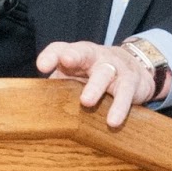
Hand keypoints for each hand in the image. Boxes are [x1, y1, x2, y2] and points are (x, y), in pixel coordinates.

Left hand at [36, 40, 165, 129]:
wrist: (136, 70)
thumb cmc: (95, 76)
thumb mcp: (76, 78)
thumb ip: (58, 87)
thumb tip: (35, 110)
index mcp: (77, 56)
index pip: (61, 49)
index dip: (51, 55)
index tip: (42, 66)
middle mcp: (95, 57)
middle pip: (84, 52)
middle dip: (75, 56)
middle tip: (66, 61)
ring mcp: (114, 67)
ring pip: (105, 73)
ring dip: (95, 86)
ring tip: (86, 101)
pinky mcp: (131, 81)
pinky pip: (125, 93)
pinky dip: (119, 107)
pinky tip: (113, 121)